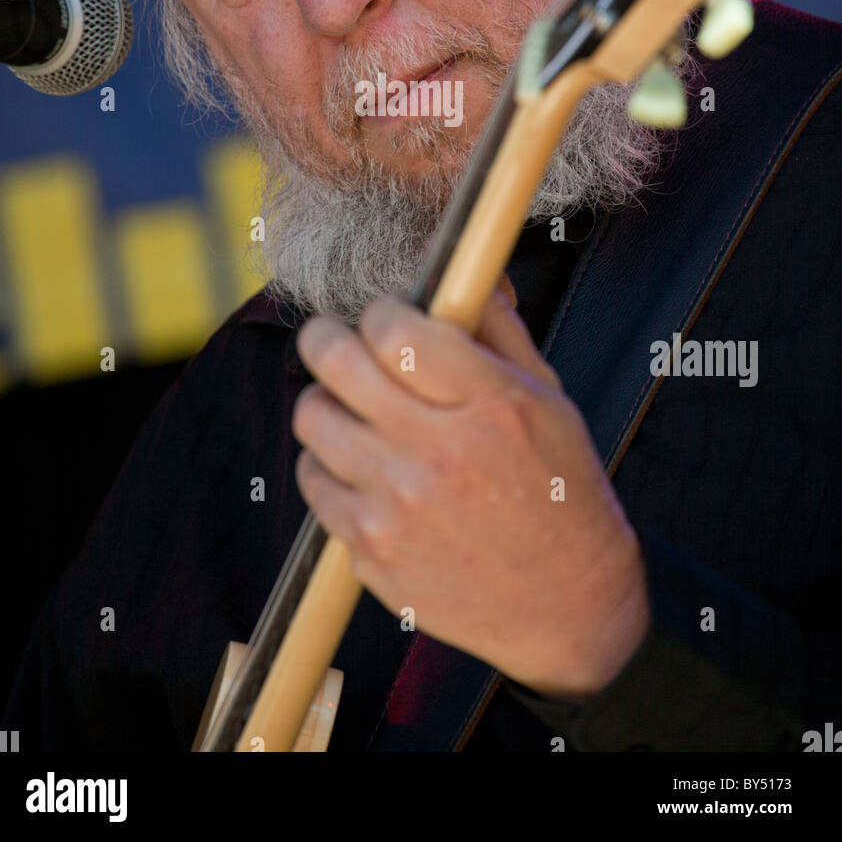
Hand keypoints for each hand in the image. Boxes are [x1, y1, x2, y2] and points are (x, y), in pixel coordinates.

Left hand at [292, 281, 649, 698]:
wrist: (568, 607)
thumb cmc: (562, 494)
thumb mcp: (551, 400)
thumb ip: (499, 331)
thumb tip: (464, 273)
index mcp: (490, 405)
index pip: (393, 328)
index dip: (379, 312)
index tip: (385, 319)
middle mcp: (438, 453)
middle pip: (334, 361)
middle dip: (327, 337)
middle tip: (336, 340)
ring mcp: (397, 506)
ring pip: (312, 417)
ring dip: (326, 400)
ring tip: (350, 406)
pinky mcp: (371, 550)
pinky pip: (313, 479)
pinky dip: (328, 462)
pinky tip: (359, 463)